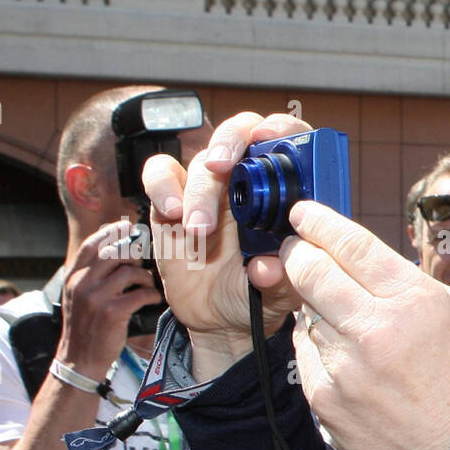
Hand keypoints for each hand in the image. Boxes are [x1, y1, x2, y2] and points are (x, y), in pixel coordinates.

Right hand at [55, 222, 160, 379]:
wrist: (79, 359)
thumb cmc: (85, 327)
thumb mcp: (78, 297)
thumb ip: (91, 276)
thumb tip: (114, 253)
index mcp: (72, 277)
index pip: (91, 245)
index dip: (111, 232)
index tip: (126, 227)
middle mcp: (81, 283)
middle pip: (113, 252)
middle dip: (133, 252)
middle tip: (143, 259)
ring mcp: (95, 297)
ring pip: (128, 272)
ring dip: (145, 277)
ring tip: (147, 286)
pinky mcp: (112, 312)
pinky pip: (139, 294)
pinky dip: (150, 295)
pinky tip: (151, 300)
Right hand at [142, 111, 311, 377]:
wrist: (222, 321)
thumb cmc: (259, 298)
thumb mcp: (280, 294)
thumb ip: (281, 280)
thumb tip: (268, 267)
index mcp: (285, 193)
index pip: (289, 141)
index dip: (282, 128)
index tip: (270, 136)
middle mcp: (248, 182)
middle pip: (241, 133)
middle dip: (230, 141)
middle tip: (222, 167)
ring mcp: (211, 189)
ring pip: (202, 161)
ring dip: (199, 191)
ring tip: (199, 229)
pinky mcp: (174, 202)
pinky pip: (160, 173)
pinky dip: (162, 185)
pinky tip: (172, 212)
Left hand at [282, 200, 449, 449]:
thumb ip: (403, 280)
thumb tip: (354, 253)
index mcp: (413, 302)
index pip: (350, 245)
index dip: (319, 222)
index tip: (303, 213)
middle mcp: (375, 330)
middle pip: (310, 269)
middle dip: (298, 253)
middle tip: (297, 251)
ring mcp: (345, 367)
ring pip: (304, 312)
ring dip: (315, 307)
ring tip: (346, 323)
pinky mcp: (325, 397)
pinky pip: (305, 354)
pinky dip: (318, 347)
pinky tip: (347, 359)